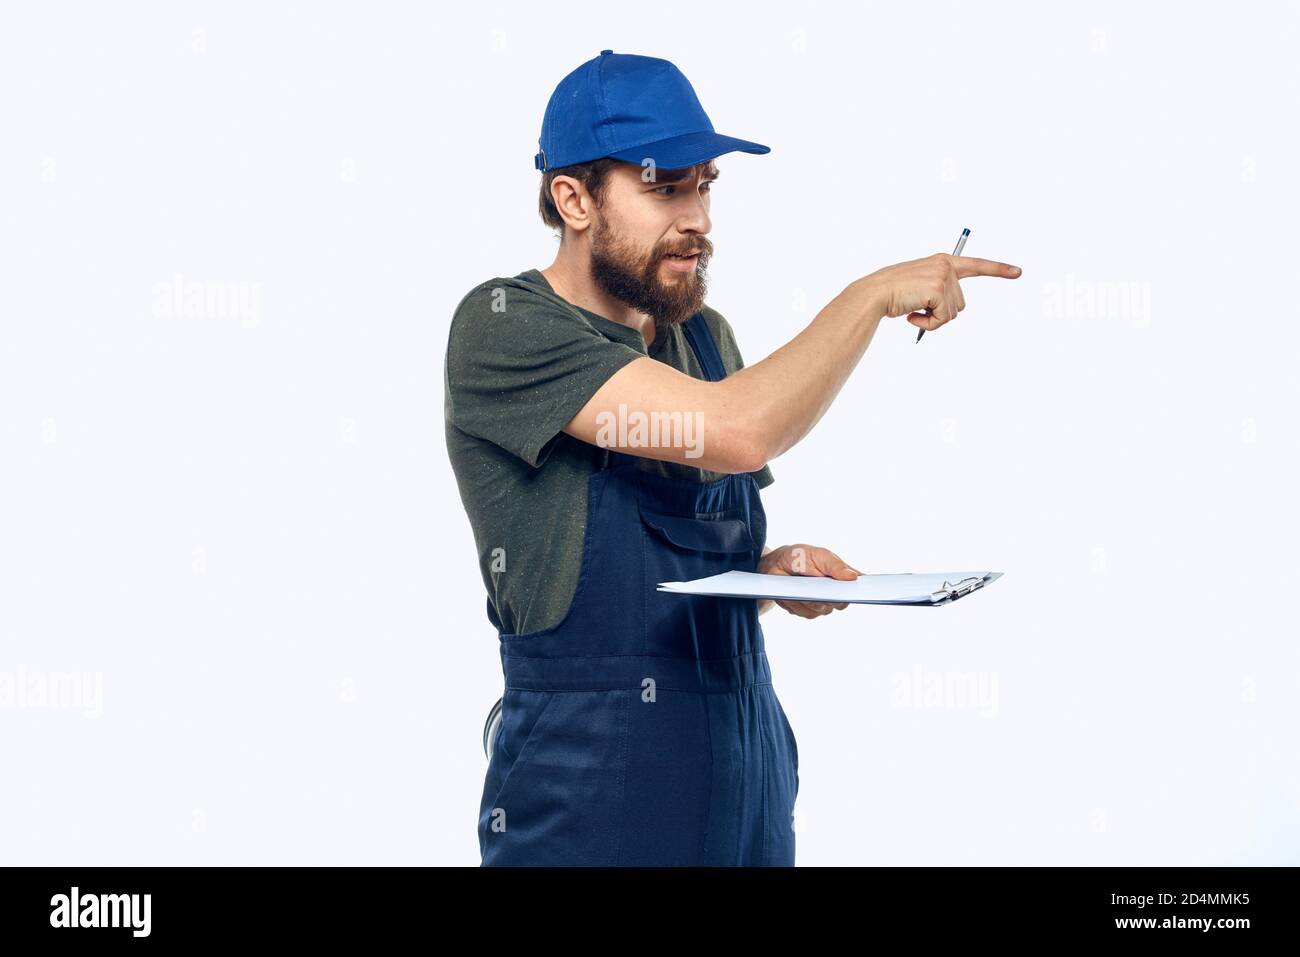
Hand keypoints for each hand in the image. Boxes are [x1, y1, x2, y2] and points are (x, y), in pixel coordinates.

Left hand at [757, 544, 861, 619]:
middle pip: (842, 603)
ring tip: (803, 589)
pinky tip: (794, 594)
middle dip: (833, 597)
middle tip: (824, 590)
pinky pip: (808, 613)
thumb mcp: (818, 554)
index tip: (862, 591)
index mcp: (842, 576)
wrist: (775, 566)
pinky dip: (800, 604)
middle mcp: (834, 592)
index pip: (859, 586)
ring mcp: (821, 603)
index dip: (863, 590)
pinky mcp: (806, 611)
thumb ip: (835, 565)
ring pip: (824, 610)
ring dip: (814, 600)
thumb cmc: (800, 556)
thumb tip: (853, 577)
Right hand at [846, 253, 1021, 332]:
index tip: (1017, 272)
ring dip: (933, 319)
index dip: (998, 269)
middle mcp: (945, 265)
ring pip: (953, 313)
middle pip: (961, 303)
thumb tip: (948, 312)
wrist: (873, 294)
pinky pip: (943, 319)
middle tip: (917, 308)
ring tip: (912, 310)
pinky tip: (911, 316)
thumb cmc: (891, 294)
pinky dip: (928, 324)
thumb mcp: (918, 286)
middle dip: (940, 313)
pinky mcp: (937, 289)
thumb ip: (937, 290)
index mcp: (941, 262)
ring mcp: (942, 276)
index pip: (976, 265)